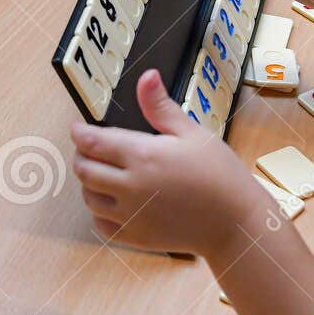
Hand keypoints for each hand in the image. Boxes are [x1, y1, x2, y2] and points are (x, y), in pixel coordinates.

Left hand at [69, 70, 272, 255]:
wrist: (235, 222)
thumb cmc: (220, 175)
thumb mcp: (193, 133)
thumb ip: (161, 107)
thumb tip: (146, 78)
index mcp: (143, 156)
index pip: (92, 142)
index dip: (79, 132)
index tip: (78, 127)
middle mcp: (131, 186)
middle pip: (84, 169)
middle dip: (81, 155)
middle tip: (88, 148)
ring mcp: (131, 214)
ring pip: (88, 197)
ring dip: (88, 182)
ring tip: (101, 172)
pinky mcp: (135, 236)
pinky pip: (101, 224)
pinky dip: (98, 211)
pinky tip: (112, 201)